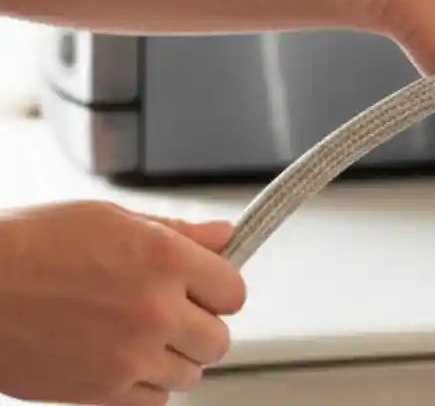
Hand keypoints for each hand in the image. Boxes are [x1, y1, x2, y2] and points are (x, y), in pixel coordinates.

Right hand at [0, 201, 245, 404]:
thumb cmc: (27, 246)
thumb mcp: (109, 220)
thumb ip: (177, 232)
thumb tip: (222, 236)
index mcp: (164, 259)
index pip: (234, 290)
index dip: (218, 290)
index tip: (204, 289)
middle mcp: (156, 310)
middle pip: (218, 339)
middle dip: (200, 327)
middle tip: (173, 315)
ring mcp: (131, 355)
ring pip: (190, 374)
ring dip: (173, 359)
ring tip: (138, 337)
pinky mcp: (103, 391)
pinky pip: (155, 400)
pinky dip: (145, 386)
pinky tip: (121, 361)